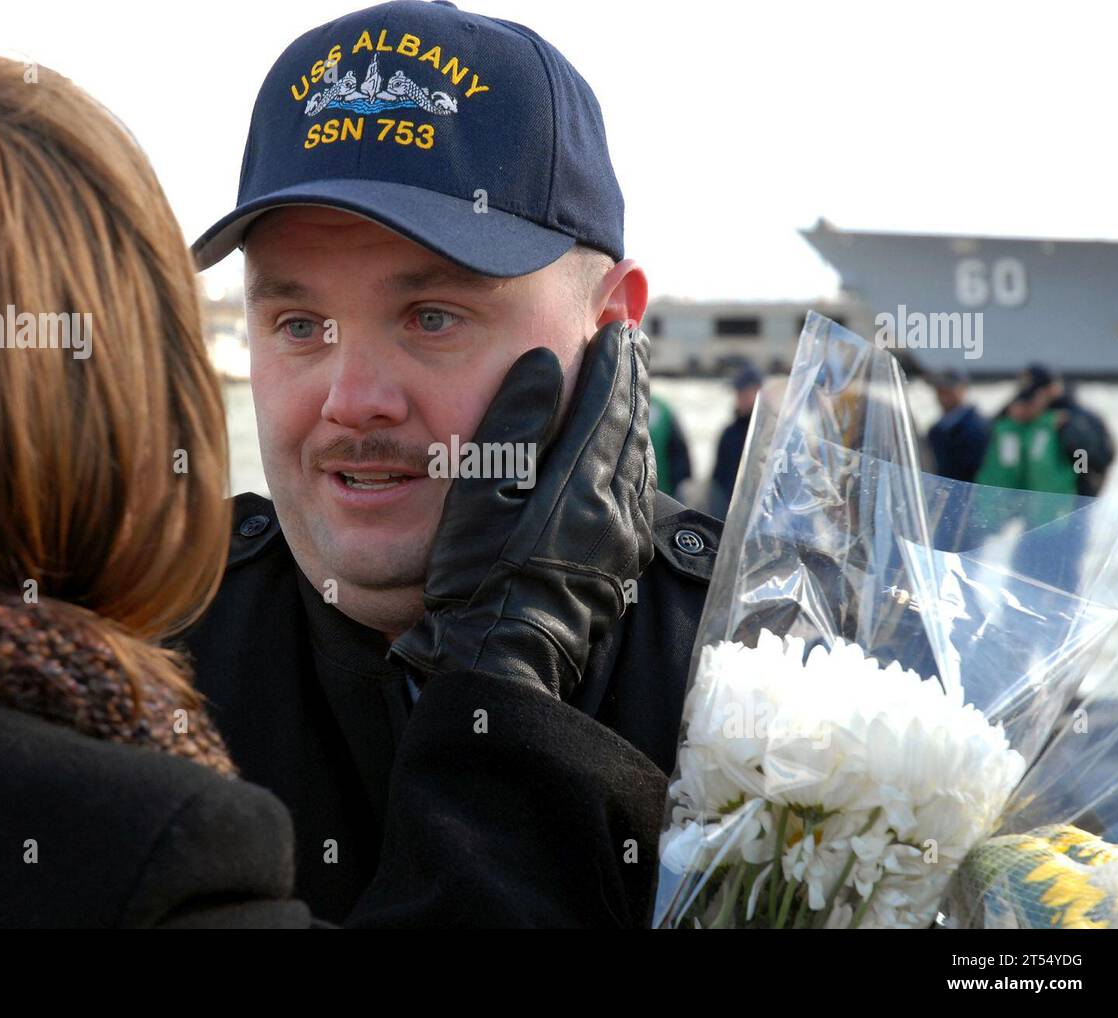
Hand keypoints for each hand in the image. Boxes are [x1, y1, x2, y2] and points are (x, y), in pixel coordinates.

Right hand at [389, 321, 655, 698]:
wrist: (501, 657)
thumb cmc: (477, 575)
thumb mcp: (481, 494)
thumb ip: (515, 425)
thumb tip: (546, 363)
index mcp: (580, 482)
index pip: (607, 406)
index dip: (611, 366)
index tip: (614, 333)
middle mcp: (613, 508)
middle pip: (632, 430)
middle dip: (632, 385)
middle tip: (631, 348)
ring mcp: (621, 541)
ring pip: (639, 464)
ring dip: (636, 422)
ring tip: (630, 392)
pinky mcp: (619, 568)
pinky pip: (637, 499)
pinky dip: (635, 464)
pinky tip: (626, 461)